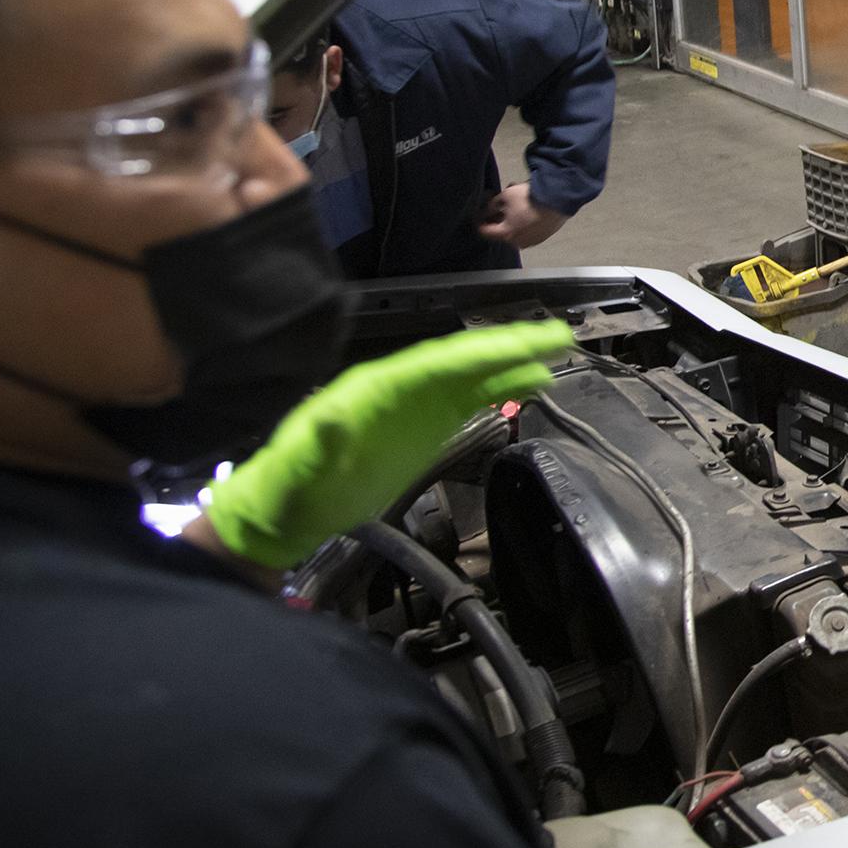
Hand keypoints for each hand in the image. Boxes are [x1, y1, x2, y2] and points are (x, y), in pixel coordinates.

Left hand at [203, 321, 572, 568]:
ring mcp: (418, 404)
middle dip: (509, 347)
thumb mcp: (300, 469)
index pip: (436, 363)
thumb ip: (320, 445)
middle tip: (557, 336)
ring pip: (473, 375)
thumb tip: (331, 419)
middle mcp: (402, 387)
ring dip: (514, 363)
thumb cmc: (293, 489)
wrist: (291, 511)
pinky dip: (503, 389)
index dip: (481, 353)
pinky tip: (533, 385)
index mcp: (374, 389)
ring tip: (557, 355)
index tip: (522, 345)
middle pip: (462, 359)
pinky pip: (472, 399)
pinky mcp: (428, 424)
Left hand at [478, 181, 567, 248]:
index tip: (478, 211)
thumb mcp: (505, 196)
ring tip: (514, 203)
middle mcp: (519, 242)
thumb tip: (488, 209)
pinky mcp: (544, 236)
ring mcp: (533, 240)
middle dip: (498, 217)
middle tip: (498, 203)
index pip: (485, 232)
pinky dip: (524, 221)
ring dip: (511, 218)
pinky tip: (527, 208)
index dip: (479, 220)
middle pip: (501, 231)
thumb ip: (492, 205)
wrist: (557, 199)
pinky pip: (528, 230)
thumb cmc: (529, 198)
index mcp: (506, 234)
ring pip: (516, 230)